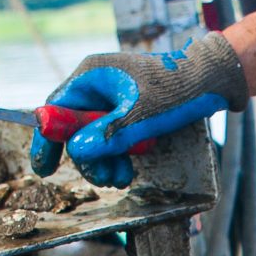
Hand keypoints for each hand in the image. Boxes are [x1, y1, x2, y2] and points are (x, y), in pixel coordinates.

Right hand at [31, 34, 248, 187]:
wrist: (210, 82)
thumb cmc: (177, 91)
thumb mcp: (141, 116)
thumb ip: (108, 134)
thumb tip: (76, 151)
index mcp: (91, 75)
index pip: (55, 109)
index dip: (47, 140)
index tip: (45, 169)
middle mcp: (97, 86)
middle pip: (75, 130)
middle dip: (89, 158)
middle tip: (108, 179)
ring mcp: (112, 99)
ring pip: (95, 138)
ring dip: (106, 161)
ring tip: (123, 177)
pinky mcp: (128, 111)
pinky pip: (113, 137)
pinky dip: (119, 154)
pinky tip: (131, 166)